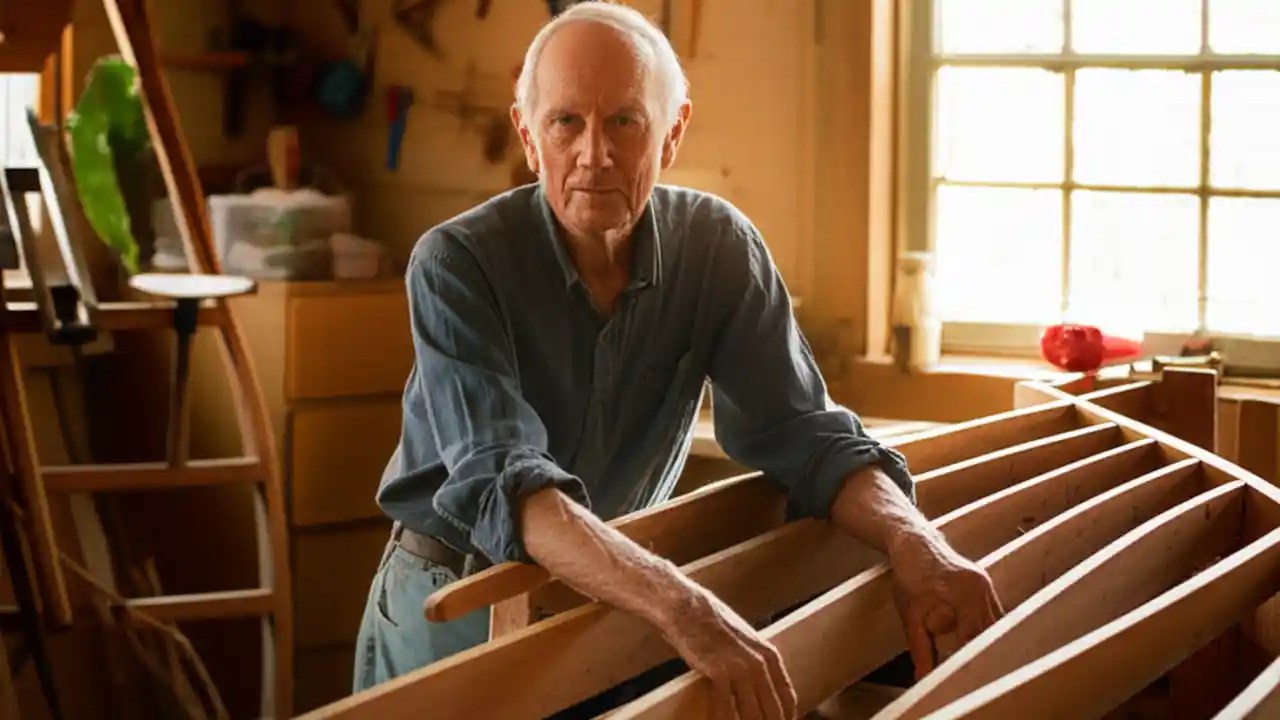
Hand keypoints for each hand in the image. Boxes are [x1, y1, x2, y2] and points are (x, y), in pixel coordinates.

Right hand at [659, 586, 797, 719]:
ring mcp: (741, 668)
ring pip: (752, 714)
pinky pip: (725, 708)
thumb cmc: (712, 623)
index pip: (787, 696)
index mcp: (769, 655)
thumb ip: (756, 661)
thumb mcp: (745, 640)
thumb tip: (759, 685)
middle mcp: (759, 663)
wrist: (689, 608)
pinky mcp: (719, 672)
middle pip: (773, 710)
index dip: (787, 716)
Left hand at [887, 530, 1003, 679]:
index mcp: (967, 596)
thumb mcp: (910, 616)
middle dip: (984, 655)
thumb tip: (922, 678)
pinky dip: (987, 630)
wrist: (913, 543)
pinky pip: (994, 613)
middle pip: (991, 633)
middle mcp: (982, 589)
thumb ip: (920, 648)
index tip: (966, 679)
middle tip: (976, 679)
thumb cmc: (909, 577)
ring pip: (996, 624)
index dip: (971, 661)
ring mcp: (987, 585)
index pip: (977, 639)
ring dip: (988, 643)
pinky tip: (980, 644)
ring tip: (981, 667)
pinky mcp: (985, 585)